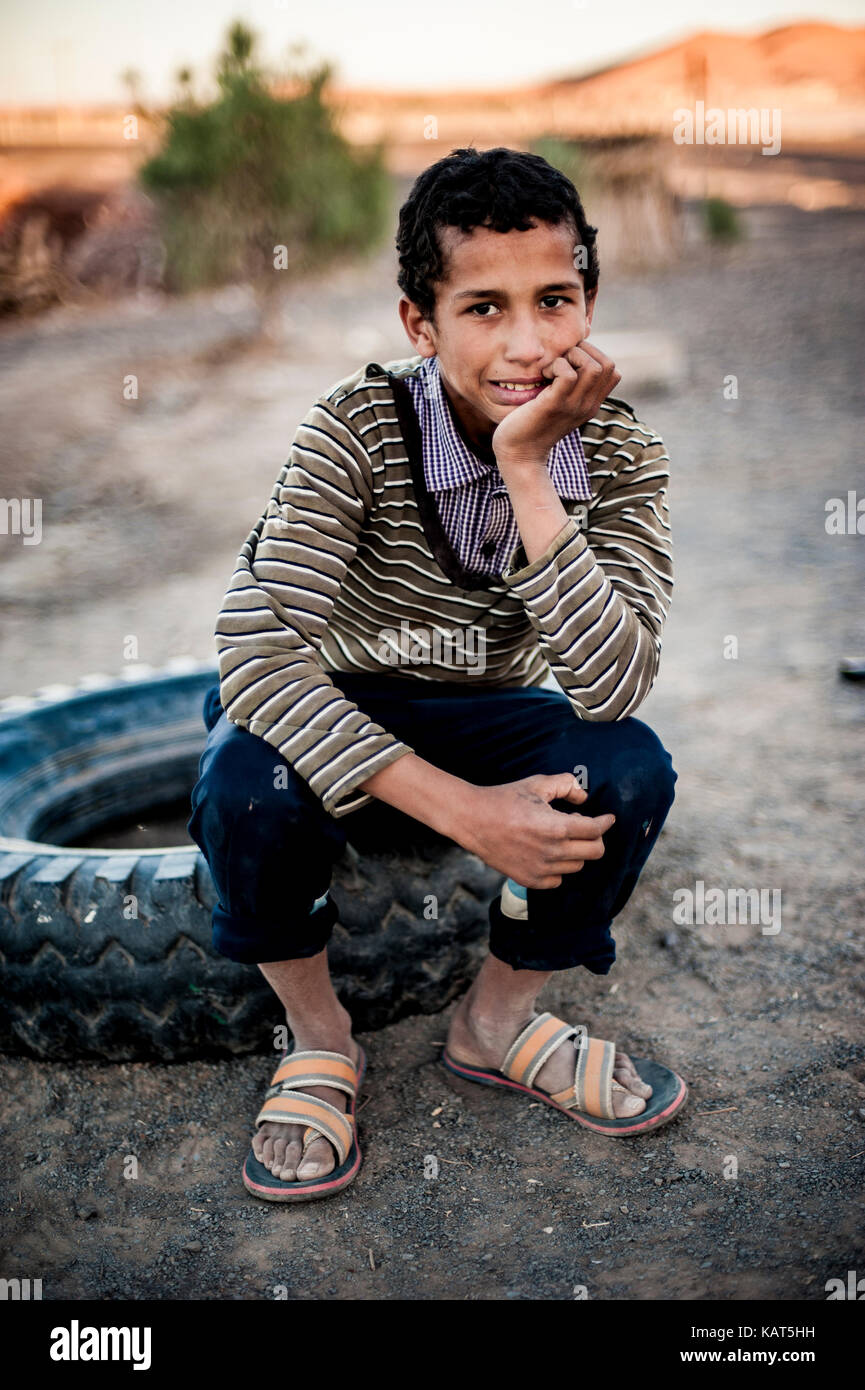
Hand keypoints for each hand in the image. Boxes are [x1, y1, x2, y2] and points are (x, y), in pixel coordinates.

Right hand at [454, 774, 615, 889]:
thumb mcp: (537, 784)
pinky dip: (559, 867)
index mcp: (557, 827)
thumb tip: (584, 798)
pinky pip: (558, 879)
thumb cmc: (505, 799)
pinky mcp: (529, 880)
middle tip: (581, 825)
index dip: (605, 822)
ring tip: (558, 835)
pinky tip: (548, 852)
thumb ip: (567, 785)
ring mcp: (541, 869)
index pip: (596, 830)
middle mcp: (552, 852)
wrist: (472, 820)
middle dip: (594, 837)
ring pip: (577, 865)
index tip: (608, 818)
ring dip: (575, 850)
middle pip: (595, 852)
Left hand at [491, 341, 620, 470]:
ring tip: (552, 369)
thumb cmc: (531, 424)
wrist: (518, 454)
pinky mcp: (555, 405)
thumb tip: (567, 356)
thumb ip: (569, 386)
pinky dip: (557, 366)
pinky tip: (543, 376)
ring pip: (593, 367)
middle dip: (584, 351)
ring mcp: (573, 406)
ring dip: (571, 357)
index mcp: (591, 404)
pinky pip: (569, 375)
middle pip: (608, 365)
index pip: (613, 371)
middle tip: (560, 362)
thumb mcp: (558, 403)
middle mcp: (588, 405)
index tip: (569, 361)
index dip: (593, 355)